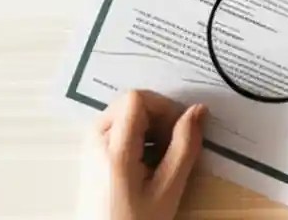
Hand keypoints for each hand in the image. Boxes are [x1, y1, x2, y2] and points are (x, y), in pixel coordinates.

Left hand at [77, 90, 206, 219]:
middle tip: (173, 143)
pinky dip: (135, 134)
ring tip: (161, 155)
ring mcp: (89, 148)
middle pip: (128, 102)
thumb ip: (185, 146)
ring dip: (147, 125)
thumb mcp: (168, 189)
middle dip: (157, 115)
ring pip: (122, 113)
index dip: (164, 106)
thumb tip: (198, 111)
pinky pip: (114, 127)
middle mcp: (95, 142)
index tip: (180, 128)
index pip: (136, 99)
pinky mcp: (89, 155)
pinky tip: (145, 159)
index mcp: (114, 149)